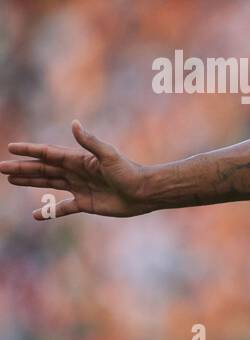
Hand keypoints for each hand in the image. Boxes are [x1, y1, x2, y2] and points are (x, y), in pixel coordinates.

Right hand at [2, 121, 152, 219]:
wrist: (145, 193)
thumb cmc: (130, 172)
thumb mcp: (109, 156)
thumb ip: (90, 141)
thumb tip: (74, 124)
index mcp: (79, 160)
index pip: (49, 154)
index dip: (30, 151)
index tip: (11, 148)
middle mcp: (76, 172)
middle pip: (44, 169)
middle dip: (22, 168)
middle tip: (1, 167)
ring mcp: (80, 188)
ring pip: (49, 184)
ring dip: (30, 182)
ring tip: (10, 180)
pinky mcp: (86, 204)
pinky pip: (63, 208)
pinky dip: (50, 212)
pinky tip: (36, 215)